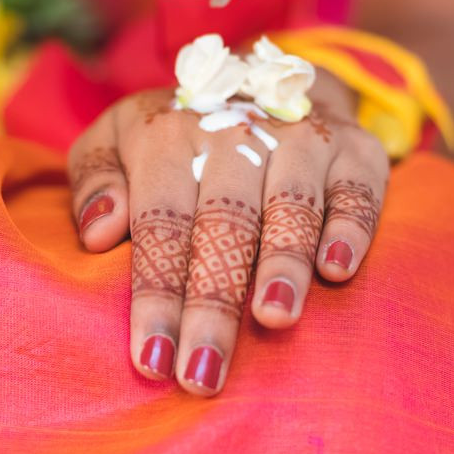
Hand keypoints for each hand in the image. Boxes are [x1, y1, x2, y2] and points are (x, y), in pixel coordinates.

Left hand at [68, 86, 388, 394]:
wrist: (272, 83)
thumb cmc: (185, 137)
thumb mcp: (120, 136)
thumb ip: (95, 177)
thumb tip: (100, 234)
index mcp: (172, 135)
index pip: (161, 222)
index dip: (156, 293)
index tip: (152, 359)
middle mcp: (240, 134)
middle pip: (224, 226)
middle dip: (212, 303)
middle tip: (205, 371)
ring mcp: (304, 141)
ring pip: (292, 209)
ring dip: (282, 265)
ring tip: (273, 319)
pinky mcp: (357, 152)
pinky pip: (358, 194)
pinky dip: (350, 230)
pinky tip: (336, 270)